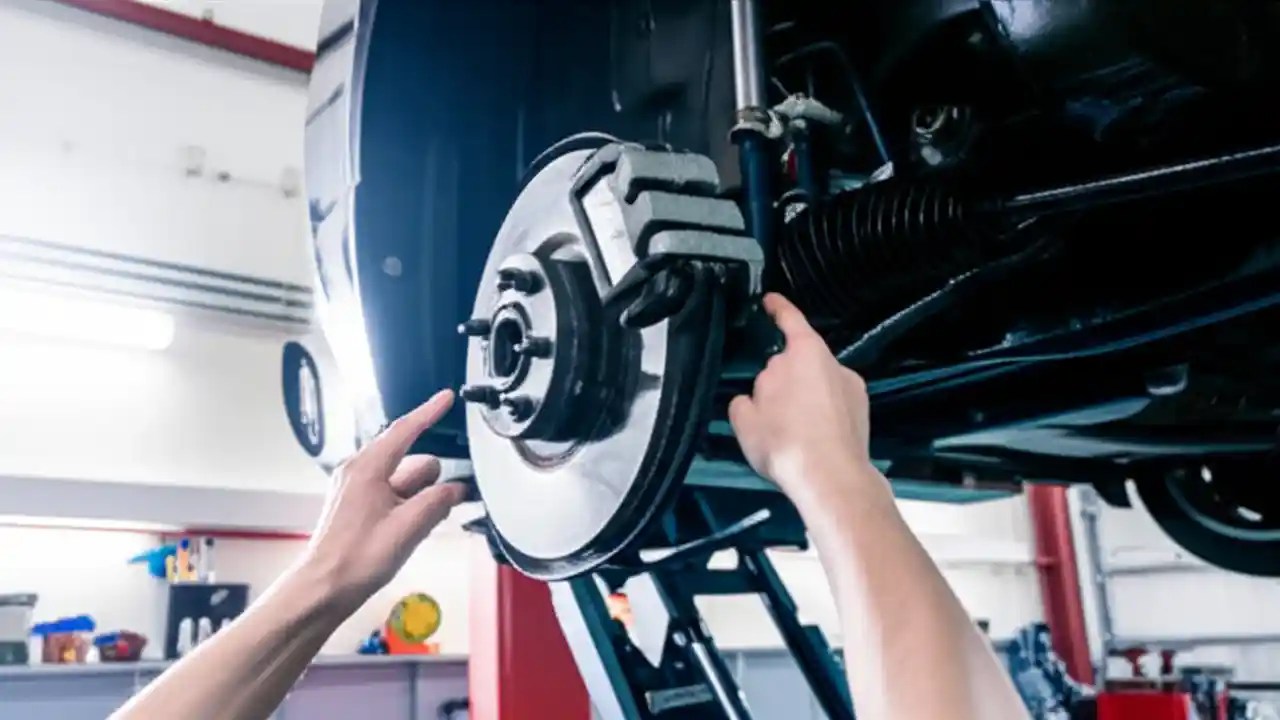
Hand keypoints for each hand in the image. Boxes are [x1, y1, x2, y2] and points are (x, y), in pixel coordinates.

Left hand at [302, 390, 467, 606]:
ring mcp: (357, 488)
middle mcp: (359, 472)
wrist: (324, 587)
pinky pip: (395, 495)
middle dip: (431, 483)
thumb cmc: (356, 559)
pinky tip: (406, 533)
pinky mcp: (358, 504)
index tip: (447, 398)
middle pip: (413, 462)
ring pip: (406, 481)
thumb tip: (457, 490)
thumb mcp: (408, 528)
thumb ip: (438, 502)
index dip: (429, 412)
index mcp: (367, 468)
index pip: (405, 430)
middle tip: (429, 515)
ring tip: (413, 531)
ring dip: (420, 500)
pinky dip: (408, 508)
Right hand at [729, 294, 879, 507]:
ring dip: (801, 397)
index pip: (790, 320)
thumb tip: (757, 399)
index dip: (778, 308)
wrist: (830, 479)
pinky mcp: (862, 414)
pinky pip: (831, 406)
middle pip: (799, 360)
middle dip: (782, 376)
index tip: (770, 300)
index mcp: (805, 353)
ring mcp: (852, 389)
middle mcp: (834, 363)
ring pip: (816, 385)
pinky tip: (808, 440)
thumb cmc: (784, 441)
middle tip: (765, 408)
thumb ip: (746, 401)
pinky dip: (818, 415)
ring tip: (787, 431)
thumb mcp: (745, 419)